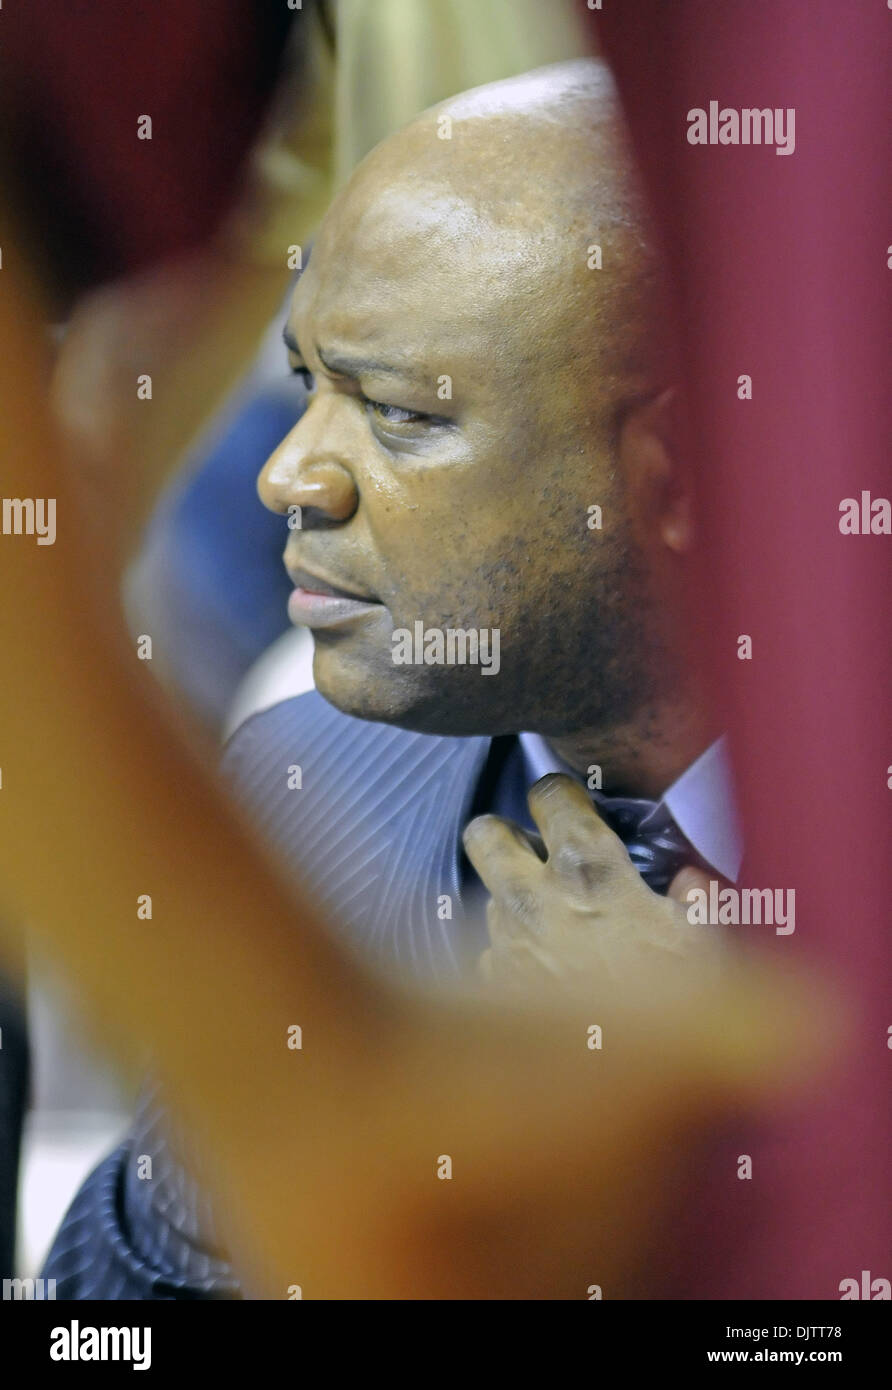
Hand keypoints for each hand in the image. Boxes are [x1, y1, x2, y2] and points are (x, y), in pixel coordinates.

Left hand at [463, 773, 721, 993]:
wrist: (616, 1098)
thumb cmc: (676, 1014)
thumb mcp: (712, 950)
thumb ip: (699, 903)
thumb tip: (691, 882)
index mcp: (589, 870)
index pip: (551, 794)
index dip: (560, 797)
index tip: (571, 808)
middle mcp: (533, 898)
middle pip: (484, 834)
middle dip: (503, 835)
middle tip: (532, 851)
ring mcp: (503, 945)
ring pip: (486, 896)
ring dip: (511, 902)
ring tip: (552, 925)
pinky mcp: (489, 993)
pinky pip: (490, 957)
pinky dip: (510, 959)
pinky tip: (541, 979)